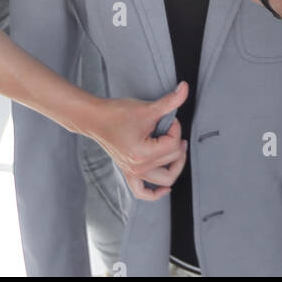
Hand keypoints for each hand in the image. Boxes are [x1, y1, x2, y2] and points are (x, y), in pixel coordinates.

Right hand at [87, 81, 189, 201]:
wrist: (96, 119)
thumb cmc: (117, 113)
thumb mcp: (147, 107)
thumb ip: (169, 101)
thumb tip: (185, 88)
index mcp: (142, 153)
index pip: (173, 144)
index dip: (176, 127)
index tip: (169, 119)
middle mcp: (138, 167)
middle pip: (171, 159)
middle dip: (176, 141)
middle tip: (172, 128)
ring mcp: (133, 172)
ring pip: (164, 180)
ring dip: (175, 166)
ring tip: (178, 151)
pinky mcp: (128, 172)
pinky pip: (142, 192)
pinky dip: (155, 193)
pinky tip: (164, 188)